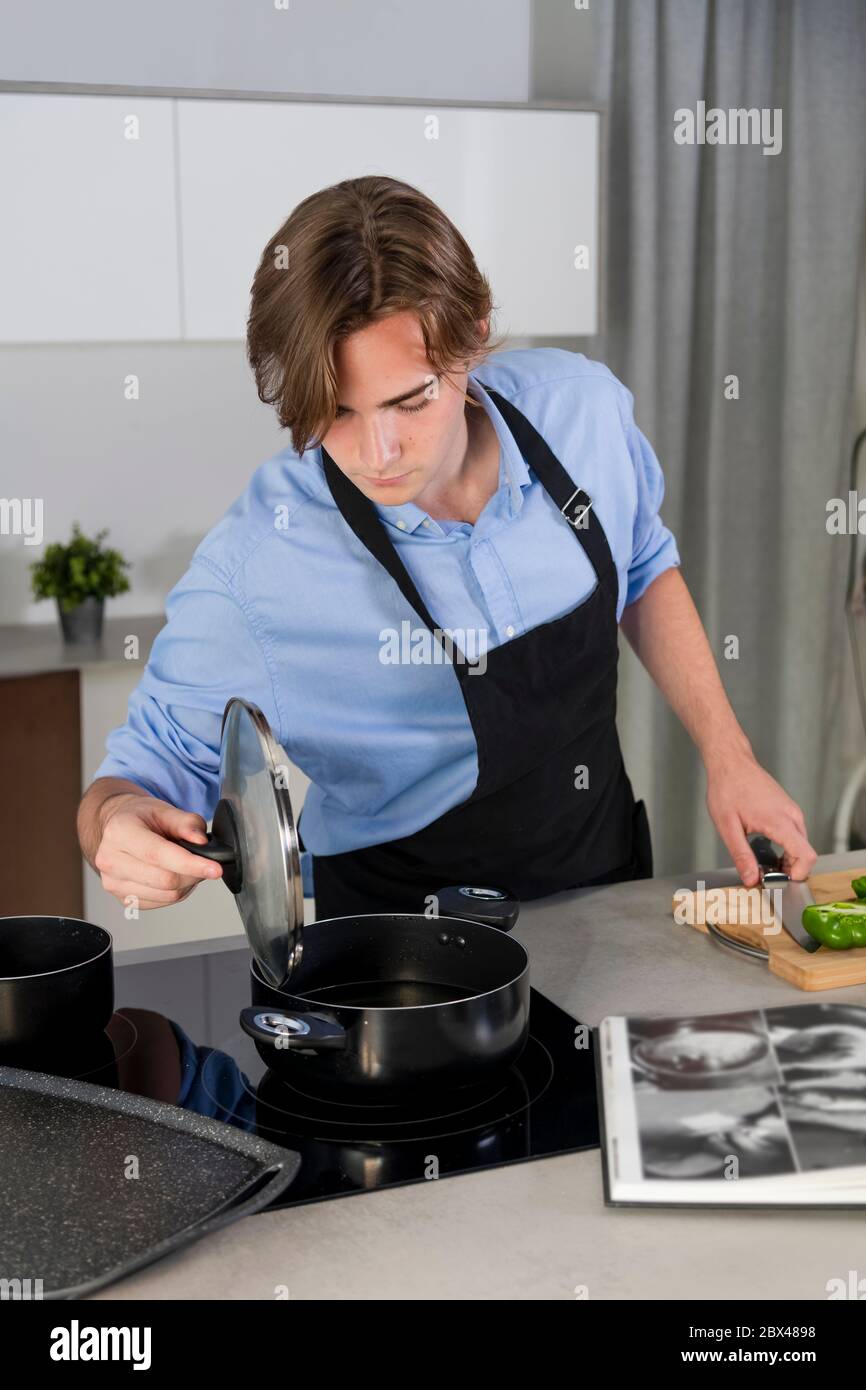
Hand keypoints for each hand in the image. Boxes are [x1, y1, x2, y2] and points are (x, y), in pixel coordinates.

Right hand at [94, 793, 222, 909]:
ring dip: (186, 884)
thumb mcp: (164, 809)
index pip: (158, 855)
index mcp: (120, 832)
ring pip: (166, 895)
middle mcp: (111, 860)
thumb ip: (187, 823)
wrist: (118, 828)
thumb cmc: (140, 818)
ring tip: (186, 866)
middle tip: (203, 862)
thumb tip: (201, 841)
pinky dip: (175, 892)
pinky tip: (174, 876)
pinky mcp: (122, 899)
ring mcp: (113, 883)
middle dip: (193, 874)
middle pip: (165, 880)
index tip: (215, 868)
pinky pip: (160, 903)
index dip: (190, 864)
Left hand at [704, 751, 816, 885]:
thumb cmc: (727, 789)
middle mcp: (792, 816)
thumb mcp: (727, 827)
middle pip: (806, 854)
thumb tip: (751, 879)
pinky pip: (795, 836)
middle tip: (764, 874)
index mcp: (780, 821)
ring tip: (761, 861)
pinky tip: (766, 848)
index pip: (807, 855)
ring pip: (801, 846)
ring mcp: (792, 812)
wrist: (731, 764)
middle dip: (789, 870)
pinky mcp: (789, 810)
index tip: (778, 880)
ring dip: (787, 859)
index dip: (797, 874)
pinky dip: (786, 848)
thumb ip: (741, 855)